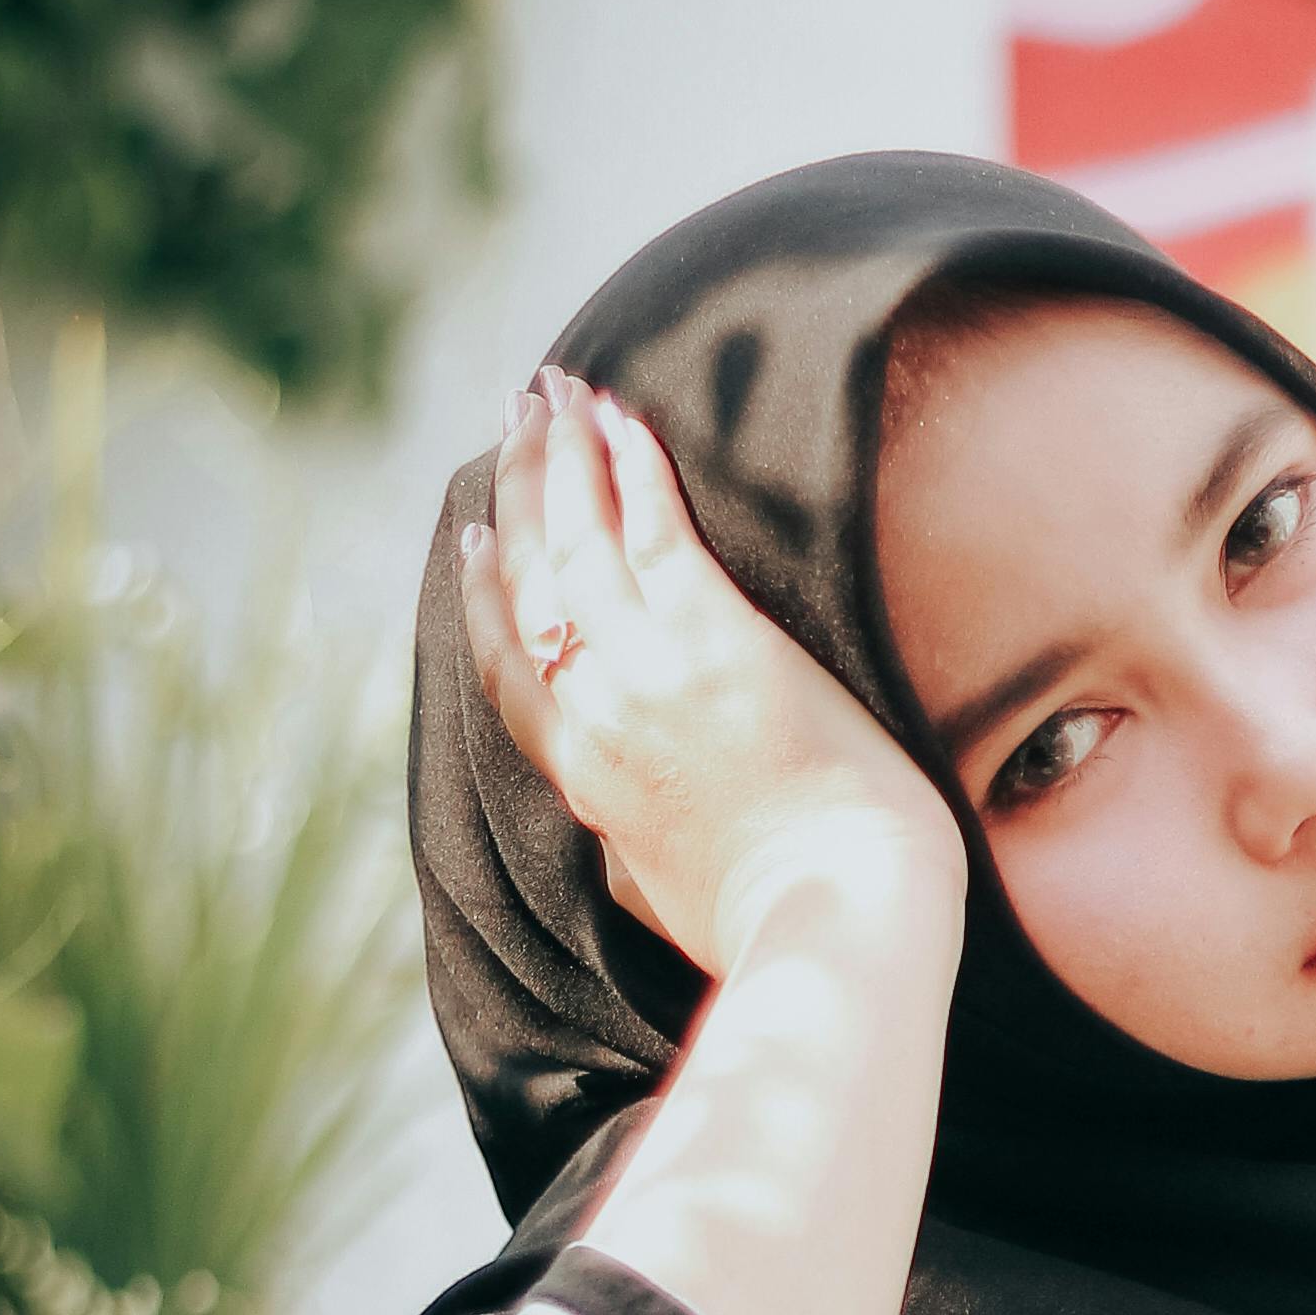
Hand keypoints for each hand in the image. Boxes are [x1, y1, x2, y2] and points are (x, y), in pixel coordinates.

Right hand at [459, 368, 963, 981]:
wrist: (835, 922)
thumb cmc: (774, 924)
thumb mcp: (664, 901)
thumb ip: (629, 857)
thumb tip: (620, 854)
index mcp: (580, 777)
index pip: (506, 663)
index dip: (486, 590)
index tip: (480, 536)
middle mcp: (596, 712)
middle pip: (532, 578)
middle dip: (521, 488)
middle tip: (517, 420)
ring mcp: (649, 671)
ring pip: (580, 538)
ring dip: (564, 453)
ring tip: (557, 391)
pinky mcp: (717, 641)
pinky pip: (656, 530)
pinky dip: (631, 467)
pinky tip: (623, 419)